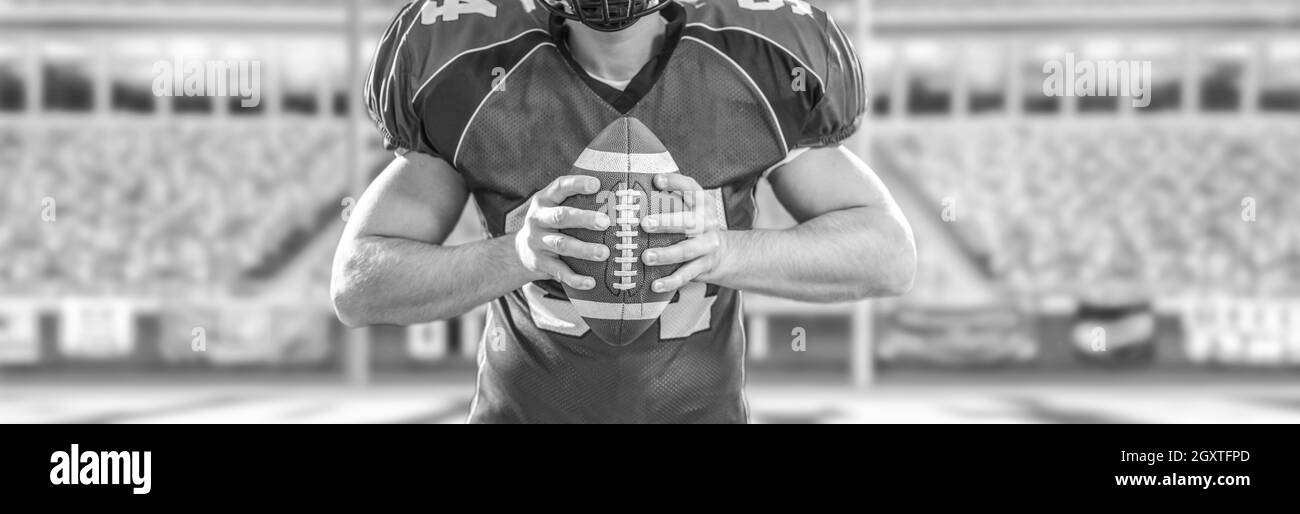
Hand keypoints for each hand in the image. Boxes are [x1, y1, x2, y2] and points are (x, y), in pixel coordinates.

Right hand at [515, 175, 611, 289]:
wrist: (520, 251)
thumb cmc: (550, 223)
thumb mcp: (554, 206)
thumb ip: (575, 198)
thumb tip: (616, 190)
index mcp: (544, 200)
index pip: (559, 187)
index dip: (577, 184)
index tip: (597, 184)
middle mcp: (538, 219)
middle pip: (561, 217)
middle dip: (583, 219)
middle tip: (606, 222)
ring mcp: (537, 242)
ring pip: (562, 245)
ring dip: (584, 249)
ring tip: (604, 253)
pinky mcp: (540, 263)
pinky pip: (559, 272)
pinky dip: (575, 279)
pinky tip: (591, 282)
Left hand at [640, 174, 726, 292]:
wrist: (726, 253)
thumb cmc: (696, 226)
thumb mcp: (692, 209)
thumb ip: (672, 200)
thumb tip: (636, 190)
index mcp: (703, 204)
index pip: (692, 189)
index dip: (676, 182)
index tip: (656, 180)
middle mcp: (707, 224)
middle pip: (688, 221)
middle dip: (666, 222)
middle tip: (644, 223)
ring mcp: (707, 246)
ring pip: (686, 250)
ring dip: (665, 254)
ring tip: (646, 257)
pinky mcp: (704, 266)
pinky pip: (686, 275)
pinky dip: (670, 281)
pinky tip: (655, 285)